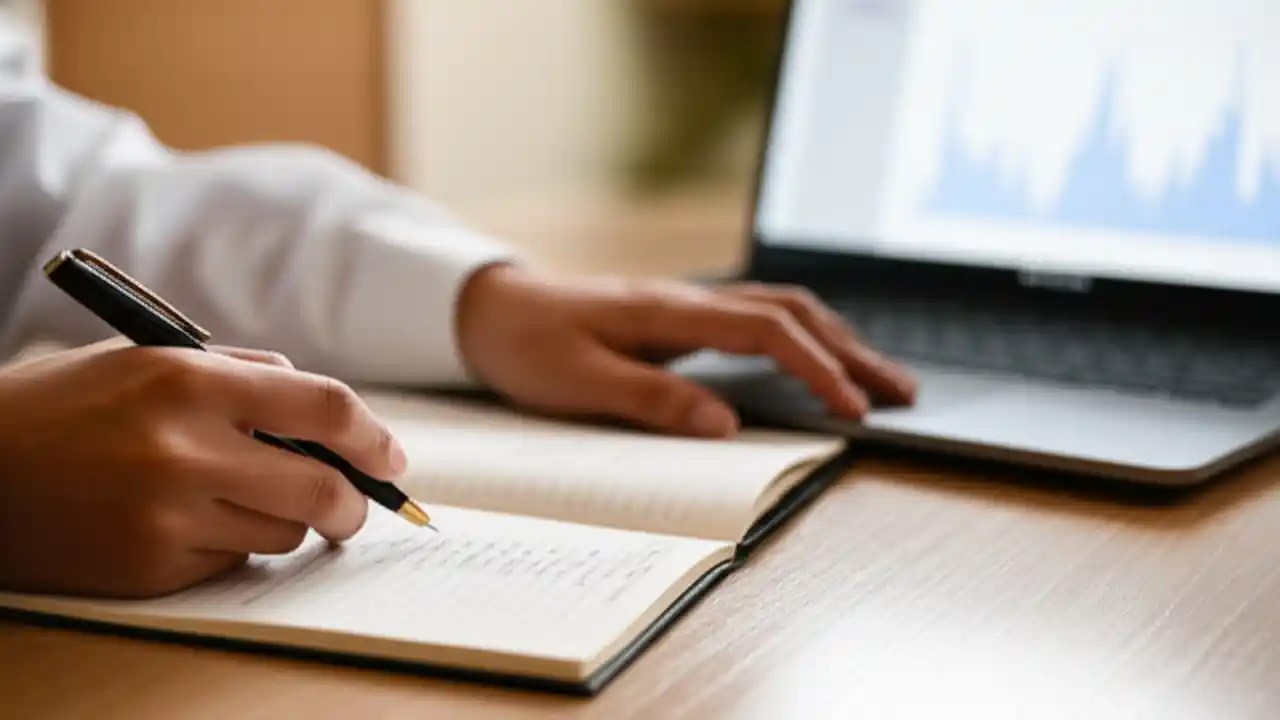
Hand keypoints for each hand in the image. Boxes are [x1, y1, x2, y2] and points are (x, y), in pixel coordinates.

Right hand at [0, 340, 405, 597]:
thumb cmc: (70, 406)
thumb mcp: (151, 359)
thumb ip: (246, 376)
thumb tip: (331, 417)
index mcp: (189, 380)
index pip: (324, 407)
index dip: (373, 437)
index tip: (392, 459)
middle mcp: (183, 448)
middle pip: (322, 488)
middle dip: (353, 503)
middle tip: (352, 507)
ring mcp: (165, 515)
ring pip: (283, 532)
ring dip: (282, 520)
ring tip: (235, 498)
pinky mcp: (148, 568)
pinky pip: (231, 562)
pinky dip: (228, 545)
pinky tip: (183, 523)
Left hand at [457, 265, 915, 436]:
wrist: (488, 307)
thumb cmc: (528, 346)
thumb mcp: (579, 383)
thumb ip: (652, 400)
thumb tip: (725, 425)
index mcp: (670, 312)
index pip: (767, 331)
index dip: (817, 368)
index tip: (854, 408)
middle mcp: (689, 300)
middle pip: (793, 311)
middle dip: (851, 351)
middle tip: (902, 392)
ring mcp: (687, 305)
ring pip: (782, 309)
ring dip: (834, 340)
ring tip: (877, 379)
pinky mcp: (680, 317)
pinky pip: (759, 317)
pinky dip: (802, 336)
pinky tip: (815, 359)